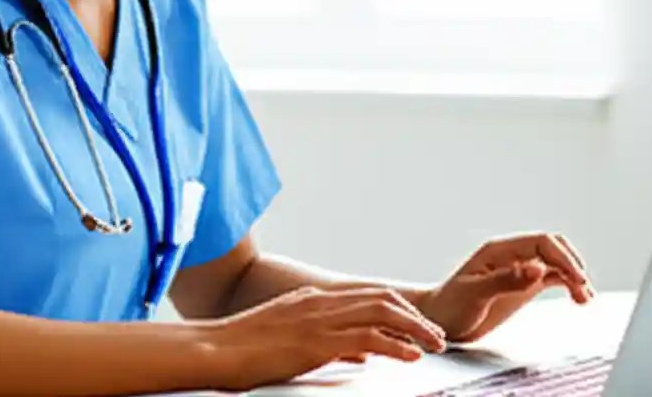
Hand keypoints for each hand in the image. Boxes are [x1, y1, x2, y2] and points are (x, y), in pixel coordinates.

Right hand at [209, 286, 447, 391]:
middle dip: (414, 316)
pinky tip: (411, 356)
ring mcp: (320, 319)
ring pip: (383, 313)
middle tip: (436, 335)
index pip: (369, 295)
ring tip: (435, 344)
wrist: (215, 349)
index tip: (418, 325)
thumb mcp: (291, 340)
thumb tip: (360, 354)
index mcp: (315, 299)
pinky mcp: (317, 341)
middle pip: (383, 299)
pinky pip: (368, 339)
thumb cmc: (245, 349)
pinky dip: (396, 346)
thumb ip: (329, 341)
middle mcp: (322, 302)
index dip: (400, 308)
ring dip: (414, 328)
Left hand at [416, 233, 593, 342]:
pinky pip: (553, 278)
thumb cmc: (448, 306)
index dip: (563, 258)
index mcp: (500, 251)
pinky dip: (568, 285)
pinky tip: (578, 298)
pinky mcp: (523, 286)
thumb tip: (537, 268)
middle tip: (583, 288)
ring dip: (574, 276)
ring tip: (585, 297)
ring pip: (557, 263)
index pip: (542, 243)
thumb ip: (505, 280)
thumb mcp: (473, 294)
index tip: (576, 279)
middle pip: (554, 249)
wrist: (438, 321)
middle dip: (573, 265)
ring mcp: (520, 270)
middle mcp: (513, 256)